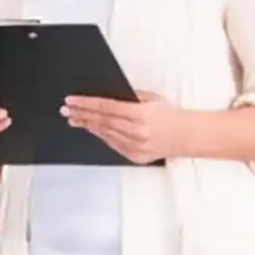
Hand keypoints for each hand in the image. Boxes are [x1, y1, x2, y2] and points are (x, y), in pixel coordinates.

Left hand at [62, 91, 190, 163]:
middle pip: (101, 121)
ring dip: (88, 126)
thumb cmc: (171, 115)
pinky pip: (113, 145)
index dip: (85, 104)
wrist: (188, 136)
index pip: (105, 107)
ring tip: (74, 120)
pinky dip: (102, 136)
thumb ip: (129, 98)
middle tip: (66, 111)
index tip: (71, 101)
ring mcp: (135, 146)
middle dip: (81, 115)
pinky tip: (92, 130)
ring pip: (105, 134)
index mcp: (140, 114)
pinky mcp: (135, 156)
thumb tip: (107, 97)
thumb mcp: (151, 99)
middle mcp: (136, 132)